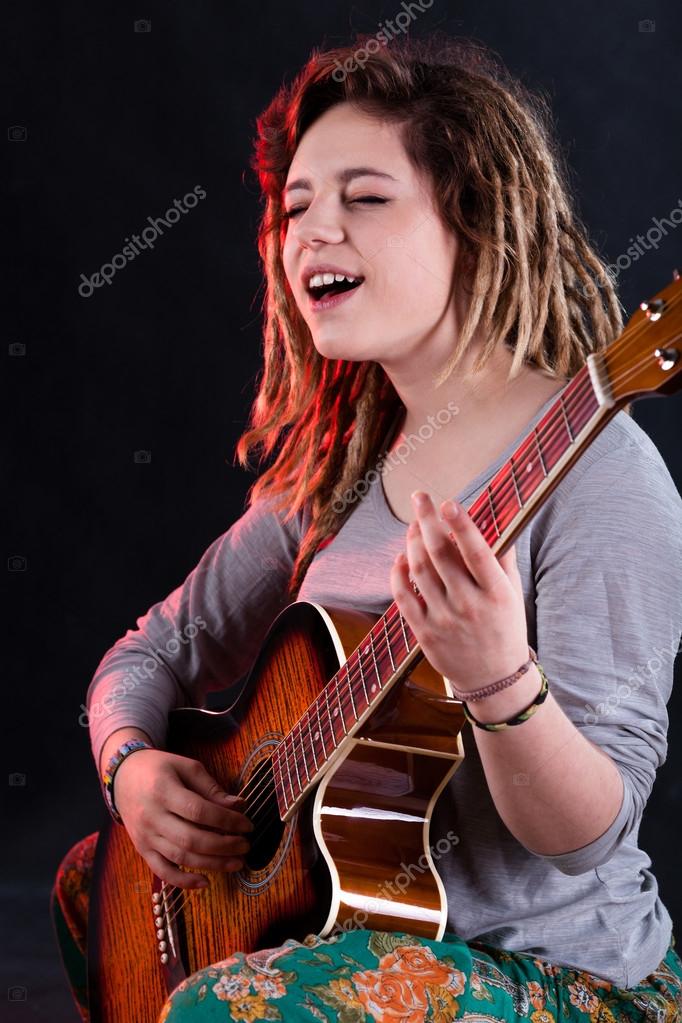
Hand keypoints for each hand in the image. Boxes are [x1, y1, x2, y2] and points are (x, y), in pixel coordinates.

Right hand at [113, 749, 253, 888]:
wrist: (123, 776)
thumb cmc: (160, 768)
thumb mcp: (186, 767)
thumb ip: (211, 787)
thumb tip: (238, 805)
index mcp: (163, 790)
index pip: (199, 811)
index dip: (226, 820)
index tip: (247, 825)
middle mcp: (152, 816)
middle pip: (191, 839)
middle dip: (223, 846)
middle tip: (245, 846)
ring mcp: (145, 836)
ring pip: (180, 857)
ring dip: (212, 864)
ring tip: (236, 863)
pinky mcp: (142, 849)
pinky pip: (162, 871)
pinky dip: (184, 881)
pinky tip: (206, 882)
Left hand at [389, 491, 529, 691]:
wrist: (494, 680)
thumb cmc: (505, 629)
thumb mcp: (512, 594)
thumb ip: (503, 559)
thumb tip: (494, 522)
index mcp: (495, 593)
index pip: (476, 552)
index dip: (461, 525)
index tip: (448, 503)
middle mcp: (469, 605)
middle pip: (441, 553)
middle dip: (427, 520)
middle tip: (420, 497)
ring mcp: (443, 619)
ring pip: (419, 569)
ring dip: (412, 540)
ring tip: (413, 525)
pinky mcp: (424, 632)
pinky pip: (403, 595)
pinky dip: (398, 572)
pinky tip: (402, 556)